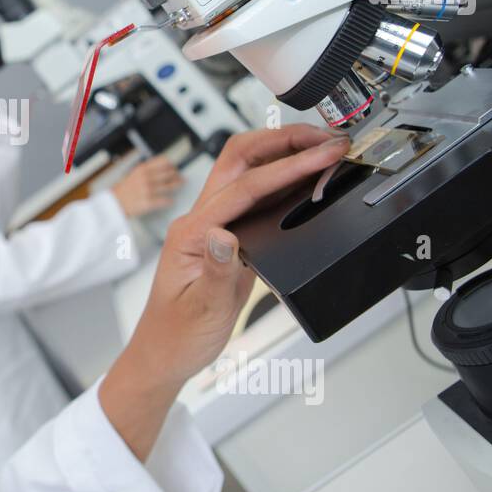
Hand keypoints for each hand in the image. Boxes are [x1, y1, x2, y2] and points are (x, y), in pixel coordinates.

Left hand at [100, 125, 349, 459]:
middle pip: (240, 159)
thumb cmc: (177, 336)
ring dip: (283, 154)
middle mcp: (200, 220)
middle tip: (327, 137)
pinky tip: (306, 181)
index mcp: (191, 232)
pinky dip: (283, 181)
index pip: (245, 187)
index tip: (323, 155)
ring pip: (246, 172)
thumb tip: (225, 236)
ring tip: (323, 148)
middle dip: (284, 140)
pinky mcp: (227, 237)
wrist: (164, 354)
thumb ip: (215, 272)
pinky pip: (255, 197)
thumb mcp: (201, 310)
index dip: (288, 167)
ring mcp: (213, 225)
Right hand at [111, 156, 184, 216]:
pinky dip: (169, 201)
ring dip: (176, 185)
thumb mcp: (133, 174)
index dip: (171, 165)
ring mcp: (148, 190)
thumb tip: (162, 168)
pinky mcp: (148, 202)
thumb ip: (147, 170)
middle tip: (179, 177)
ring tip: (179, 185)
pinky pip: (164, 201)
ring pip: (169, 186)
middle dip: (176, 175)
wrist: (113, 204)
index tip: (174, 168)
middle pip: (169, 173)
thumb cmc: (122, 191)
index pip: (163, 162)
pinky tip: (171, 201)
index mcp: (142, 169)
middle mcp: (146, 178)